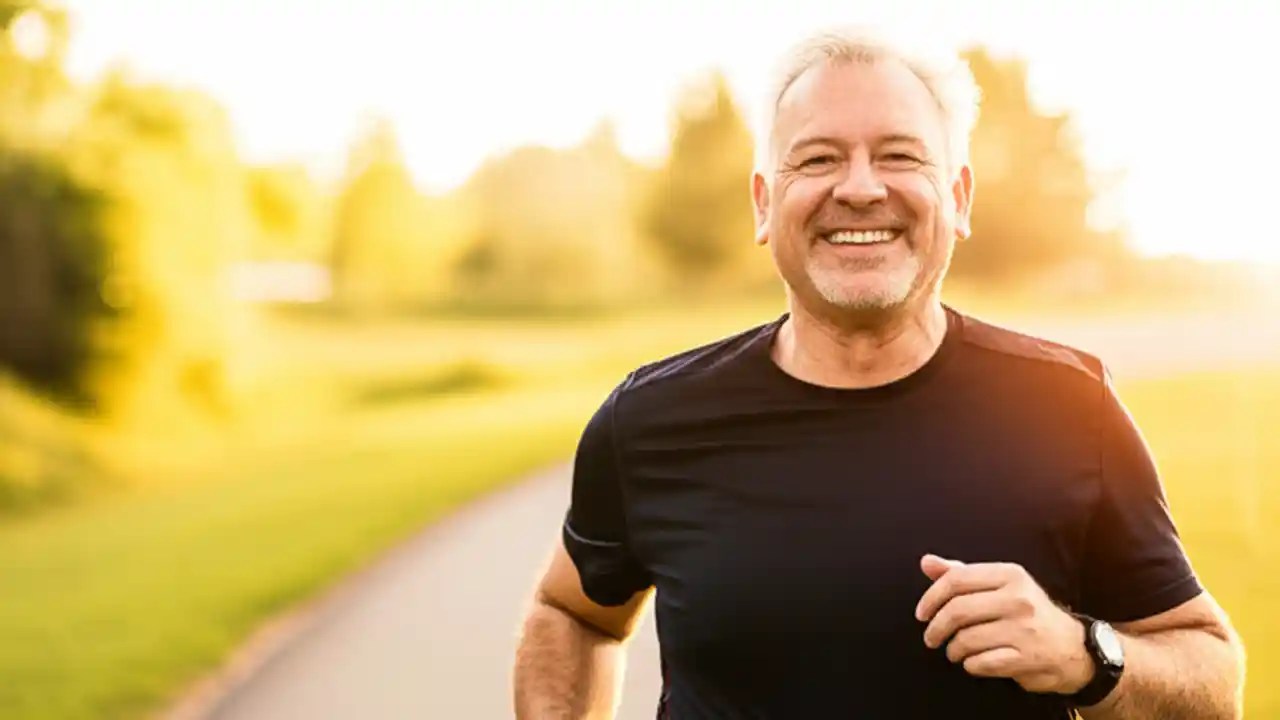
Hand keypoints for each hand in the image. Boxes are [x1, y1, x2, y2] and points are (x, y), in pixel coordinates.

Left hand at [914, 554, 1093, 694]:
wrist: (1072, 647)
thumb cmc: (1027, 612)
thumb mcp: (1000, 585)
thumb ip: (961, 574)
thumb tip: (926, 562)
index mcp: (1010, 575)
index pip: (957, 579)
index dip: (931, 597)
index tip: (922, 613)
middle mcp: (1019, 599)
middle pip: (958, 611)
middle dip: (936, 628)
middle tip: (931, 637)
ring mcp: (1024, 630)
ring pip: (966, 639)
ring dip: (952, 649)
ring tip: (954, 650)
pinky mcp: (1027, 658)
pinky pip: (981, 663)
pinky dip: (970, 665)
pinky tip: (972, 662)